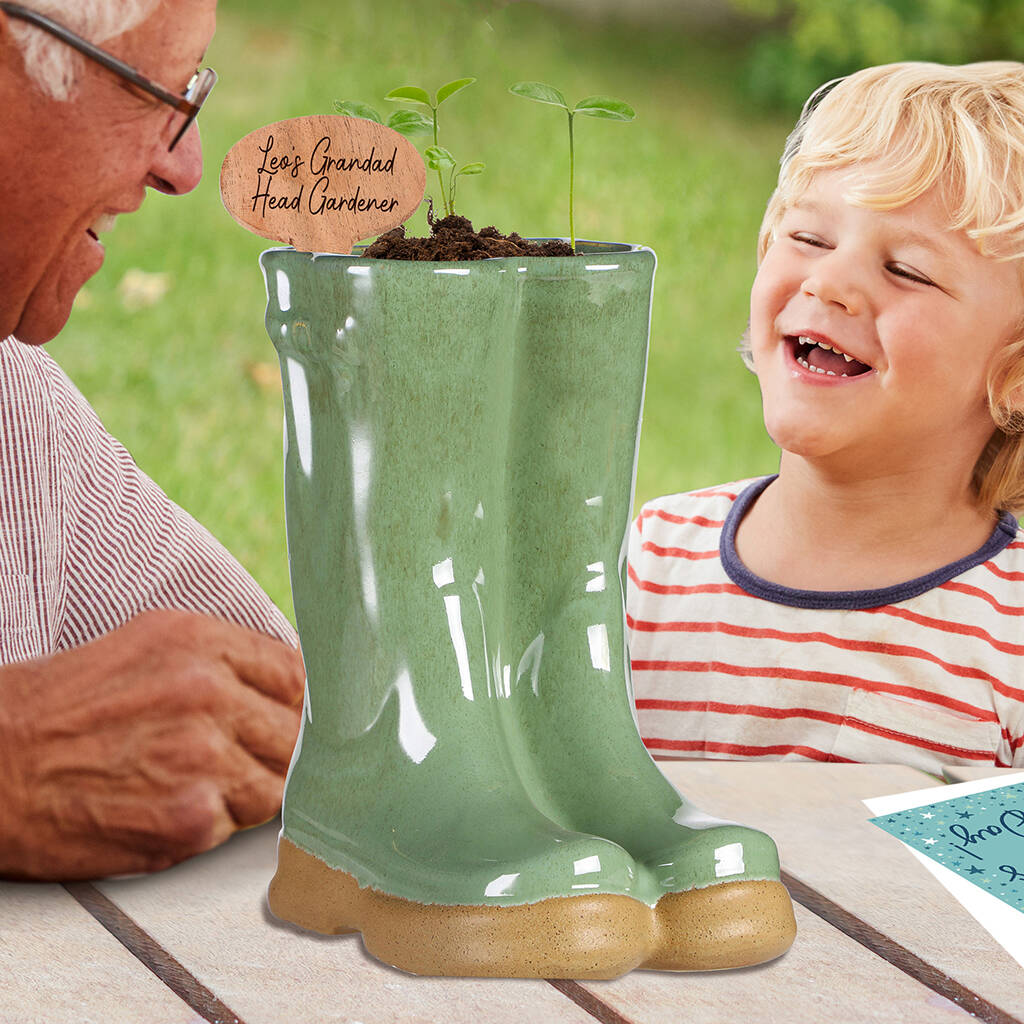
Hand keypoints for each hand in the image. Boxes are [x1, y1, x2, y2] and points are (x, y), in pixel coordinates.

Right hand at [0, 609, 304, 879]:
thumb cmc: (63, 706)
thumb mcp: (148, 644)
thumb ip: (225, 658)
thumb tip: (290, 685)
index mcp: (200, 643)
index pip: (297, 675)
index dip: (298, 702)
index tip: (291, 717)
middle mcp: (206, 694)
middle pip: (295, 732)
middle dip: (277, 748)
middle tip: (244, 756)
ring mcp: (201, 759)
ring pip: (276, 785)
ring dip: (251, 790)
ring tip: (200, 783)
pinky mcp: (188, 820)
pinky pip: (236, 826)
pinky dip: (214, 824)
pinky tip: (171, 806)